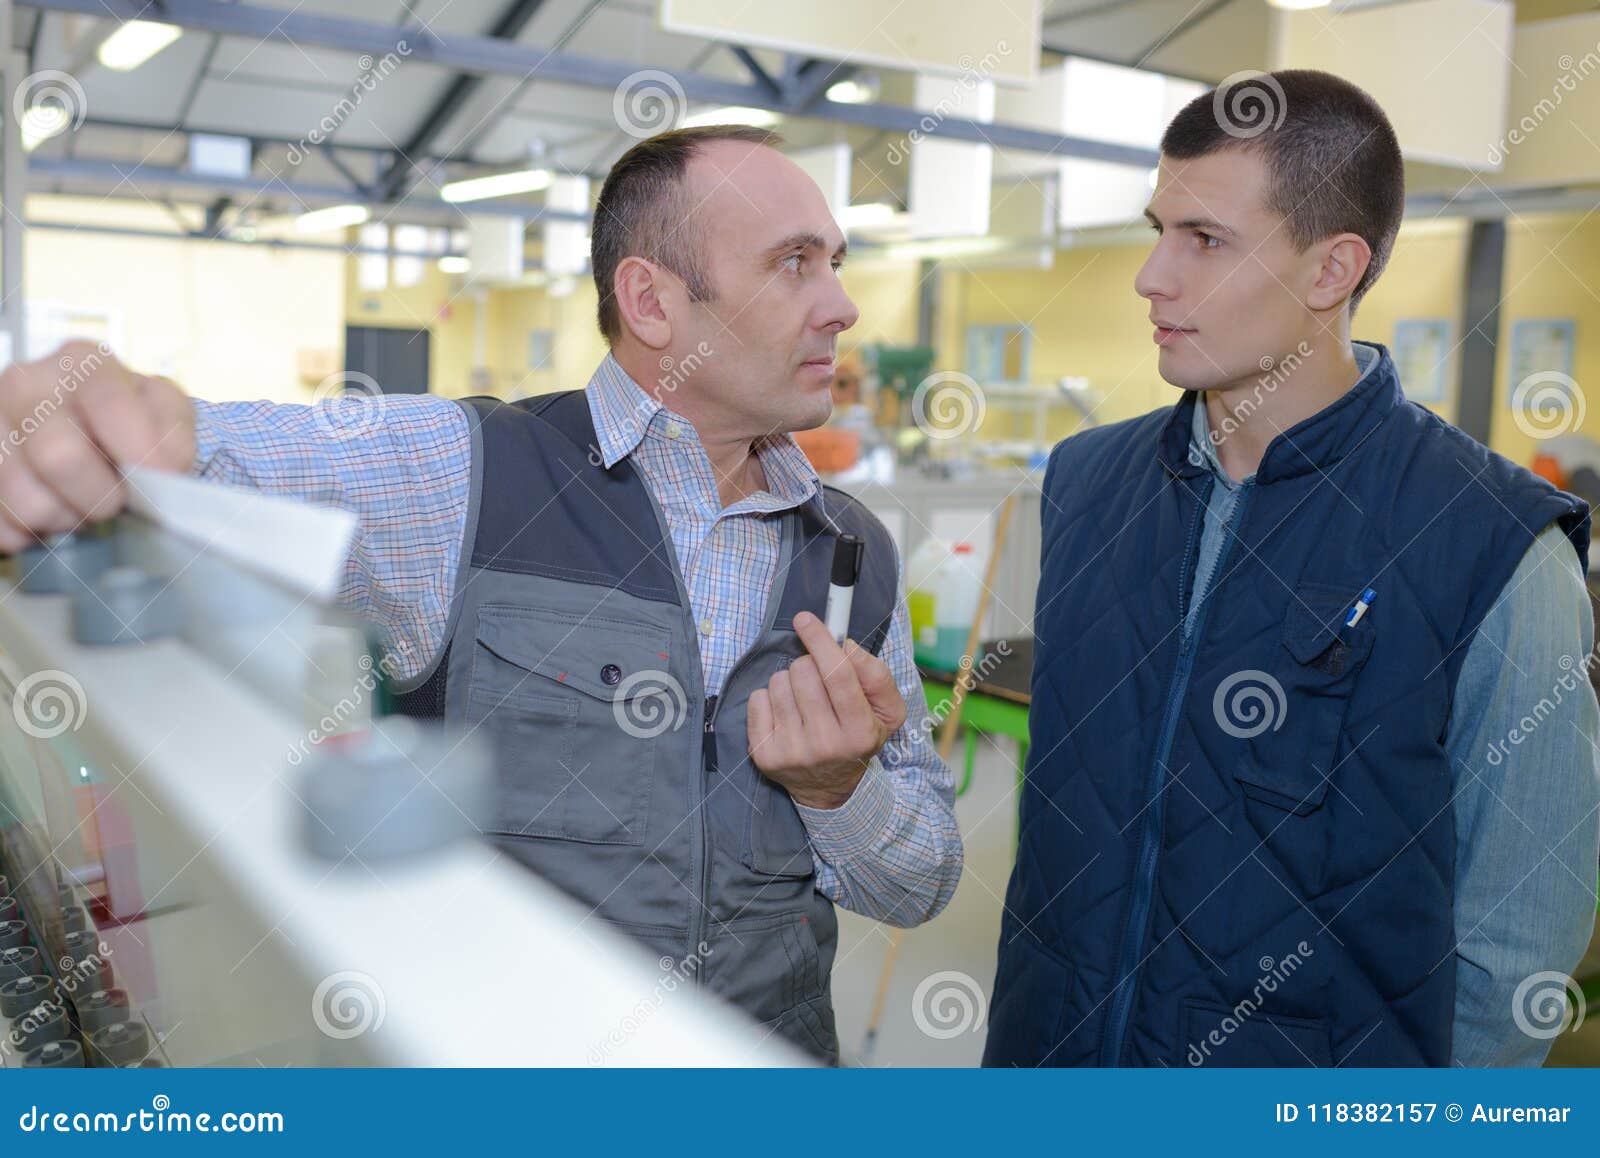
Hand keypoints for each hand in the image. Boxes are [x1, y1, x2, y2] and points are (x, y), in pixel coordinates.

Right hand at [0, 342, 194, 552]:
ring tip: (79, 502)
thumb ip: (172, 436)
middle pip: (59, 457)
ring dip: (66, 518)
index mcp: (81, 362)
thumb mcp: (166, 415)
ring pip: (28, 502)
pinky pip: (4, 527)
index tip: (158, 479)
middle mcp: (25, 384)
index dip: (139, 450)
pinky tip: (49, 507)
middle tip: (114, 501)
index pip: (108, 402)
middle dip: (100, 496)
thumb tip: (160, 470)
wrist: (83, 433)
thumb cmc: (131, 424)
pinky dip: (34, 534)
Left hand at [747, 609, 906, 809]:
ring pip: (779, 682)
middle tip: (817, 679)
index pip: (837, 675)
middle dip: (809, 663)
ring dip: (790, 681)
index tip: (805, 619)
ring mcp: (791, 752)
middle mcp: (825, 745)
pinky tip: (785, 714)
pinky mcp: (764, 755)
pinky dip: (770, 698)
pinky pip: (757, 699)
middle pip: (804, 672)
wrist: (830, 787)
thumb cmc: (859, 736)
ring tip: (803, 701)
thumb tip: (845, 645)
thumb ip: (876, 675)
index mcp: (860, 731)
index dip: (820, 640)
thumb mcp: (887, 711)